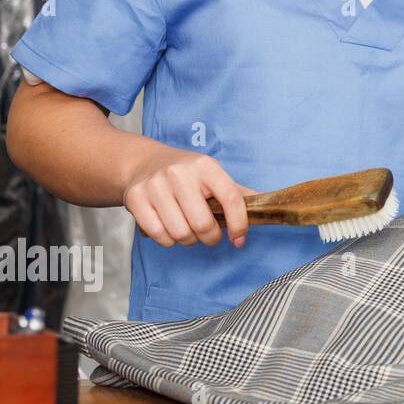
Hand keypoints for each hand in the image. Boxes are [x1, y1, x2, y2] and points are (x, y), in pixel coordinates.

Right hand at [122, 149, 257, 248]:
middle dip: (210, 238)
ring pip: (180, 233)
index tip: (239, 239)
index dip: (239, 224)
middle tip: (209, 236)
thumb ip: (238, 192)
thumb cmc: (186, 174)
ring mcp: (155, 185)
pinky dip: (168, 241)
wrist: (143, 162)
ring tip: (189, 231)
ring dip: (188, 241)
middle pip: (202, 224)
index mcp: (206, 167)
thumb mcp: (213, 175)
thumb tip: (268, 204)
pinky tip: (170, 230)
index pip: (231, 199)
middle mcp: (180, 173)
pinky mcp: (135, 198)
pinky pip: (158, 235)